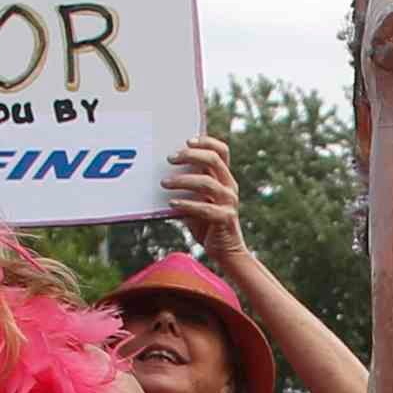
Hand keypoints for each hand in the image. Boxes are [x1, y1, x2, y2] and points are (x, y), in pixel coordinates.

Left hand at [162, 136, 248, 262]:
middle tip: (170, 159)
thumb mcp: (197, 201)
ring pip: (206, 182)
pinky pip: (204, 207)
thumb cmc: (207, 224)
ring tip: (164, 183)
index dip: (206, 142)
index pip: (221, 151)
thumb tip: (163, 174)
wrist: (226, 252)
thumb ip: (188, 187)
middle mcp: (229, 187)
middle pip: (214, 160)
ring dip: (182, 180)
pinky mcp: (225, 218)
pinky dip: (186, 203)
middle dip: (190, 156)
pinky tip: (172, 203)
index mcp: (224, 179)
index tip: (187, 141)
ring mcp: (229, 202)